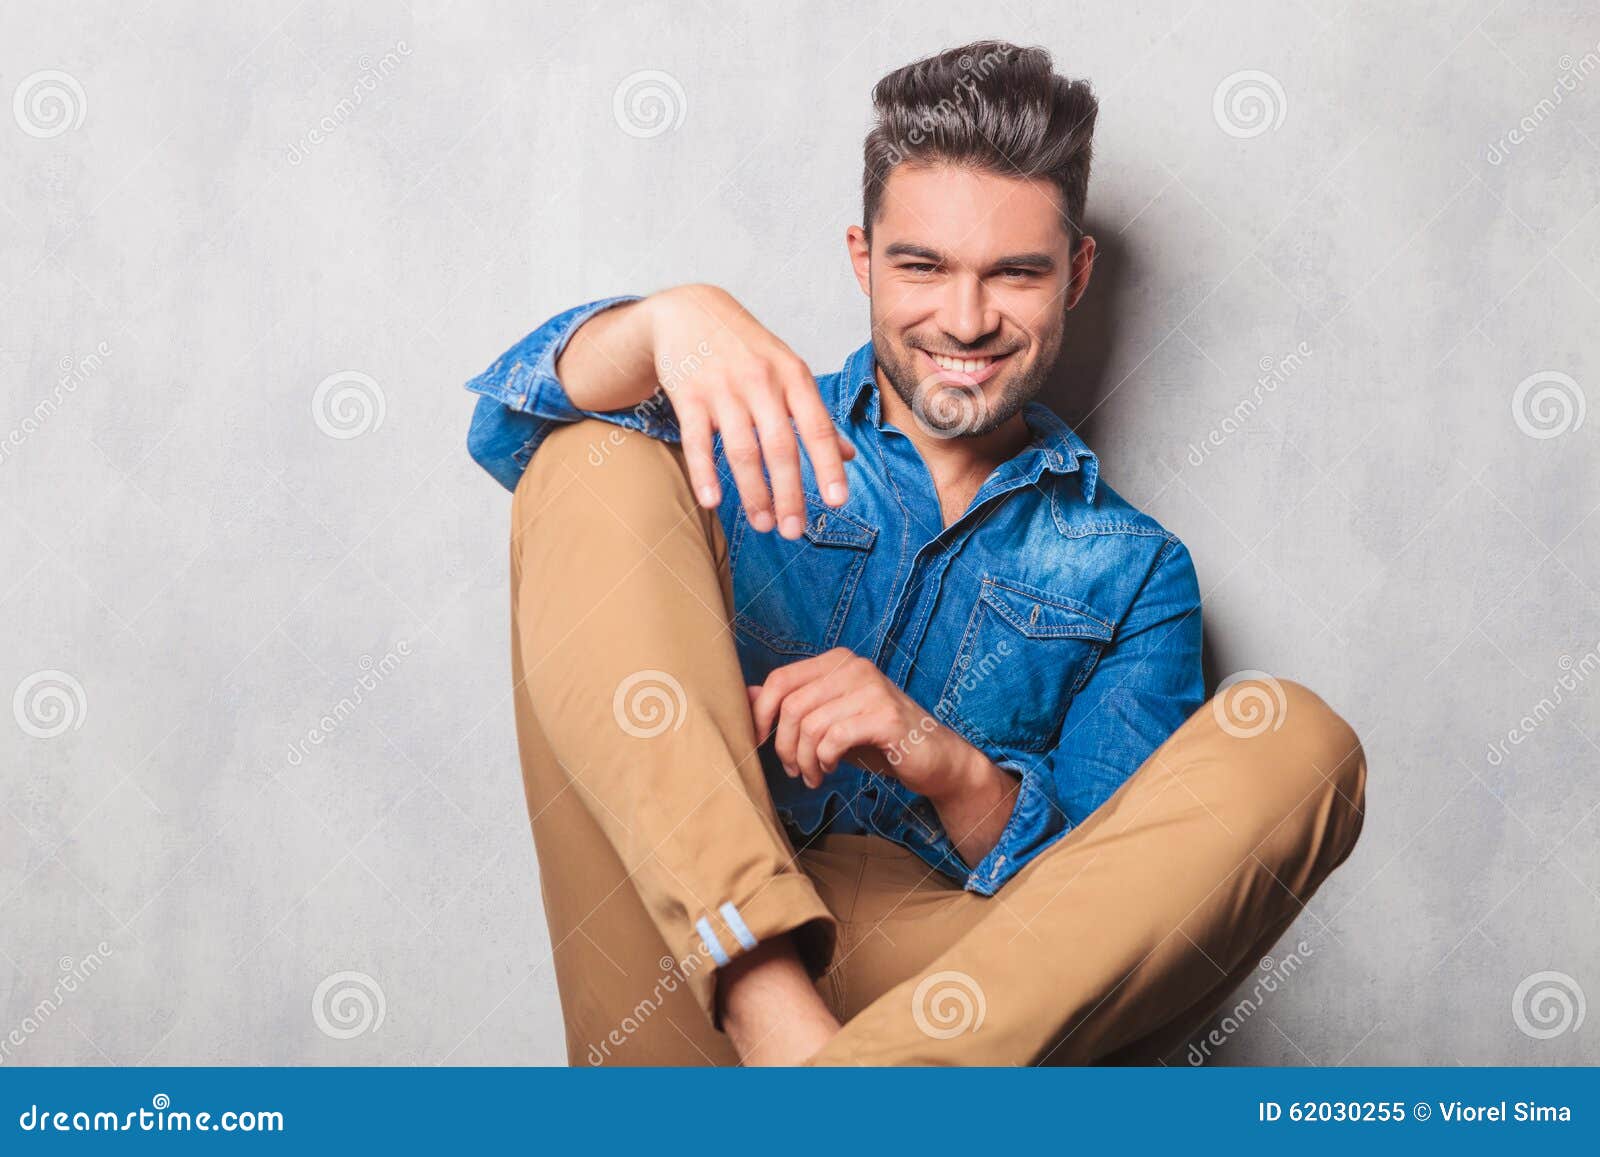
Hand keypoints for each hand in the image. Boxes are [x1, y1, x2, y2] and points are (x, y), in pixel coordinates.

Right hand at [646, 285, 854, 536]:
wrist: (690, 310)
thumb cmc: (748, 349)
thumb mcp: (788, 371)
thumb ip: (815, 415)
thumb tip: (848, 455)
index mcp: (793, 376)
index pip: (817, 427)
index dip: (828, 466)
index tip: (837, 501)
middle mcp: (761, 381)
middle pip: (780, 447)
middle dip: (789, 493)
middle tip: (794, 531)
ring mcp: (723, 387)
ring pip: (742, 450)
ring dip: (753, 493)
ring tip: (764, 524)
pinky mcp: (688, 394)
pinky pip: (698, 442)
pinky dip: (705, 474)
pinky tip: (713, 502)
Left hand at [747, 648, 980, 799]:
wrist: (933, 758)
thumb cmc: (875, 739)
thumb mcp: (828, 720)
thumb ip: (791, 705)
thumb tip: (744, 695)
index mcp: (837, 661)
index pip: (780, 679)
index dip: (760, 714)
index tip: (758, 742)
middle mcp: (853, 667)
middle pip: (791, 705)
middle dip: (785, 746)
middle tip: (794, 770)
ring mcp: (871, 689)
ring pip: (810, 726)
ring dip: (805, 760)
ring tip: (814, 775)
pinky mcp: (885, 716)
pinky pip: (835, 738)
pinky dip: (825, 761)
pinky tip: (831, 770)